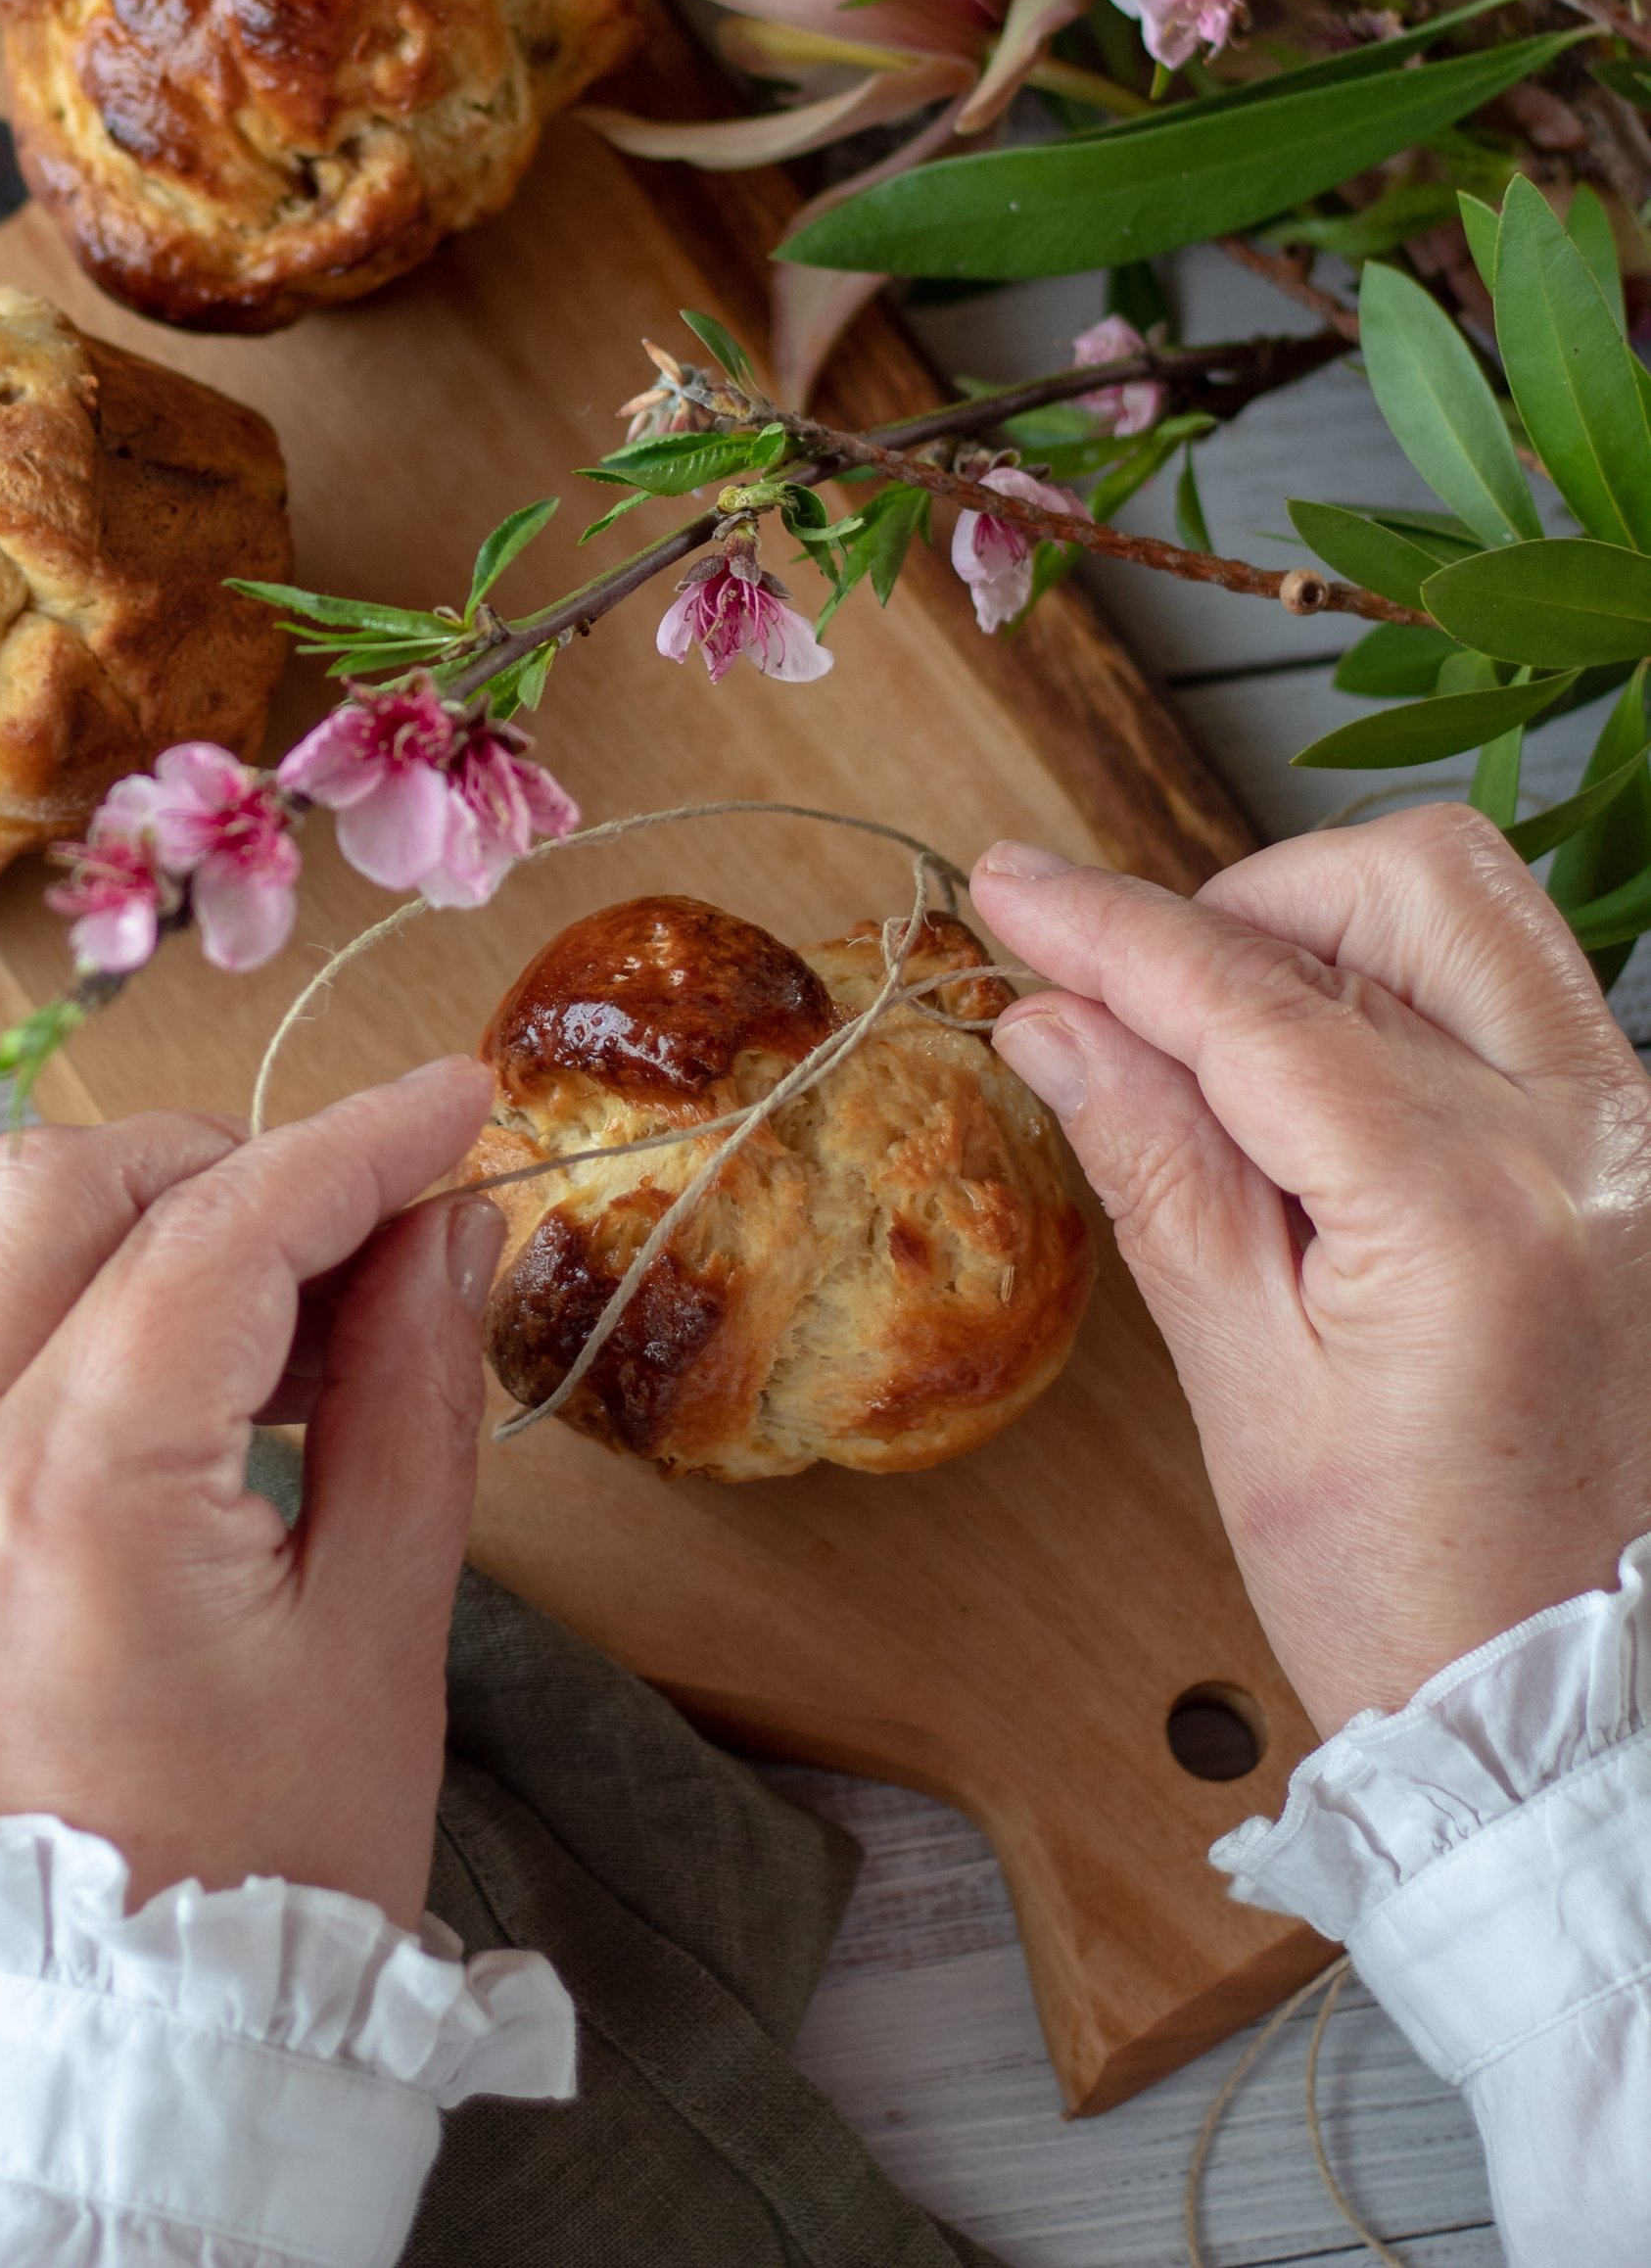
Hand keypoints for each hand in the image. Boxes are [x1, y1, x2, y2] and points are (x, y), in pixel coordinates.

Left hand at [0, 1061, 502, 1924]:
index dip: (353, 1147)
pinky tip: (219, 1378)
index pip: (215, 1233)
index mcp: (70, 1496)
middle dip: (228, 1162)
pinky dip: (95, 1299)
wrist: (126, 2059)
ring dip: (155, 1219)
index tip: (461, 1104)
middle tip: (373, 1234)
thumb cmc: (274, 1872)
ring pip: (0, 1239)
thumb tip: (447, 1223)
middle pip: (62, 1184)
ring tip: (309, 1319)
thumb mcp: (384, 1631)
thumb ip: (414, 1394)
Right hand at [971, 806, 1650, 1733]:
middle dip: (1240, 903)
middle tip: (1135, 998)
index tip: (1009, 887)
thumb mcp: (1249, 1392)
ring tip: (1230, 1043)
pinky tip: (1321, 1094)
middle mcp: (1594, 1139)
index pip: (1258, 1002)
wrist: (1573, 1709)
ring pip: (1477, 914)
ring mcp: (1642, 1139)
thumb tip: (1056, 1019)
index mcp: (1475, 1213)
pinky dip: (1402, 992)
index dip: (1114, 932)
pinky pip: (1519, 996)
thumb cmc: (1414, 1597)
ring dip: (1332, 928)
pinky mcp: (1649, 1156)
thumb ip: (1159, 1169)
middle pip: (1406, 887)